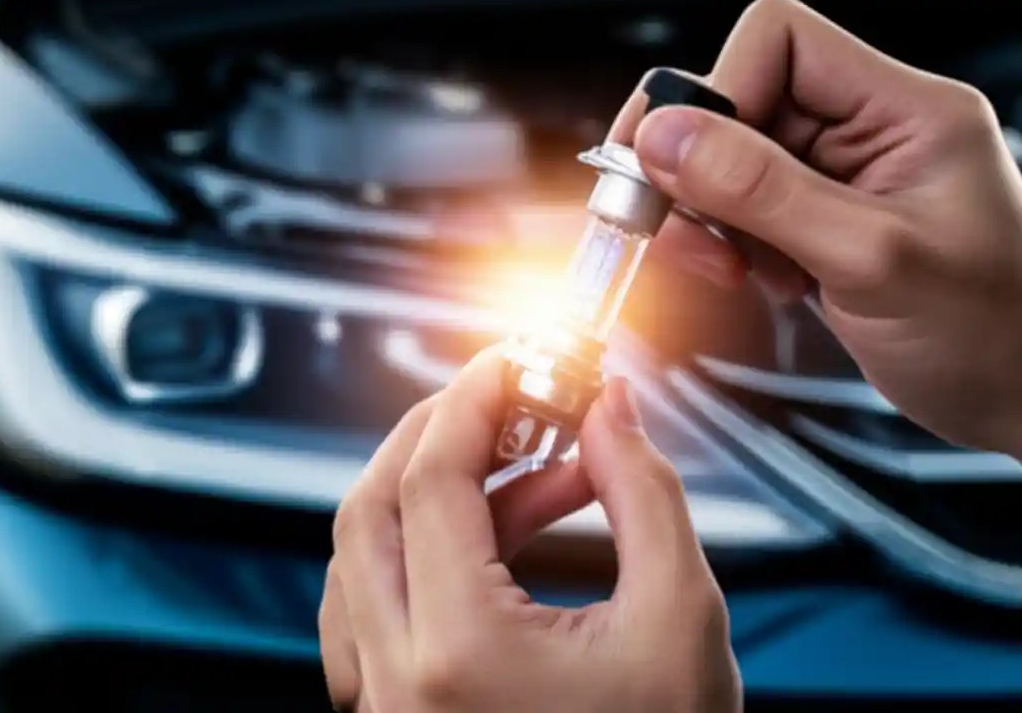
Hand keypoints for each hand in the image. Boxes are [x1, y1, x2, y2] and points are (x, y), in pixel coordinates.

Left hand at [319, 349, 739, 712]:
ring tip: (524, 482)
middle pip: (368, 509)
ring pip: (358, 562)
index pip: (430, 481)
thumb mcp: (681, 621)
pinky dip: (415, 560)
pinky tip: (489, 550)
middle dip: (432, 437)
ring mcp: (386, 708)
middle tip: (499, 402)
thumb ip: (646, 496)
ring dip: (428, 500)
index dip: (469, 402)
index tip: (506, 360)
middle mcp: (398, 681)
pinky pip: (366, 615)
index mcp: (458, 651)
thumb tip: (610, 411)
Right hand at [610, 0, 1021, 456]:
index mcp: (903, 109)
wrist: (1018, 402)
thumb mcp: (869, 258)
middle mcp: (867, 129)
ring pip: (724, 159)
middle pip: (737, 100)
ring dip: (705, 214)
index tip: (680, 166)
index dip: (717, 95)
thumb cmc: (990, 334)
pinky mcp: (815, 219)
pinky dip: (725, 243)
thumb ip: (762, 192)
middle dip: (694, 166)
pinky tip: (759, 278)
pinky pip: (738, 207)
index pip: (778, 41)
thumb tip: (665, 137)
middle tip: (670, 223)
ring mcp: (839, 175)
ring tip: (733, 267)